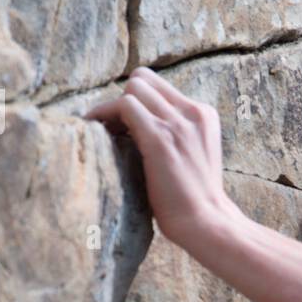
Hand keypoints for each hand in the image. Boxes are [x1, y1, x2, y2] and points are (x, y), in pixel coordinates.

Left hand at [82, 67, 237, 252]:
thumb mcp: (194, 155)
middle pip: (143, 80)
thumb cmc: (194, 199)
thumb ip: (178, 135)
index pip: (160, 87)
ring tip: (102, 132)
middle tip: (111, 127)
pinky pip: (124, 106)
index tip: (124, 124)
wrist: (207, 221)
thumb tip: (139, 128)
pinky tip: (94, 130)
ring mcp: (177, 123)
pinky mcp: (160, 137)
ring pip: (133, 88)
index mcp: (203, 114)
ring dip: (111, 107)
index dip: (138, 100)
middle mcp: (193, 112)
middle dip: (123, 100)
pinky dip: (104, 114)